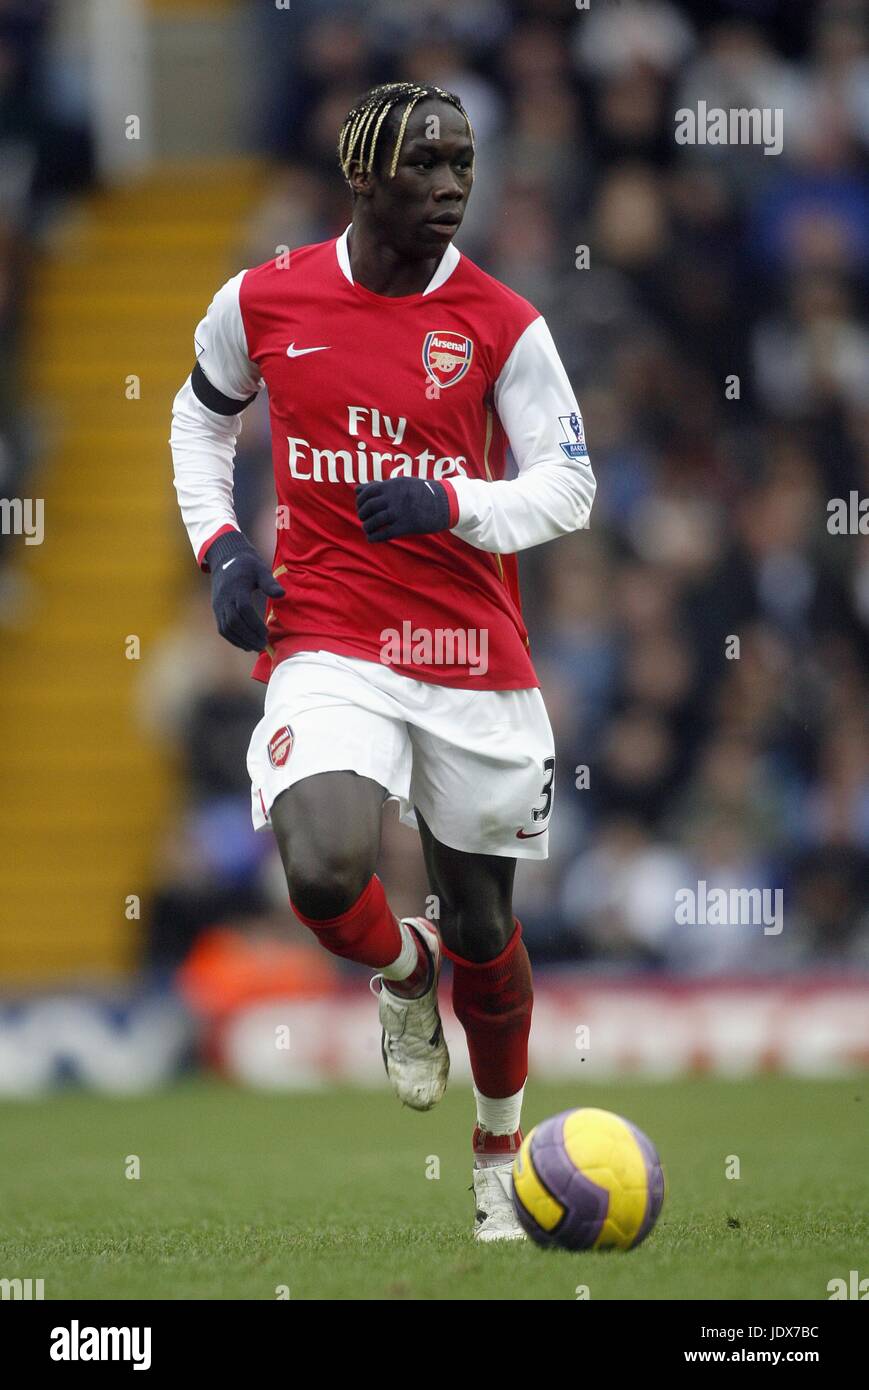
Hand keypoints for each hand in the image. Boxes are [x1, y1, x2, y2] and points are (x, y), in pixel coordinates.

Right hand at [204, 530, 284, 650]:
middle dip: (248, 636)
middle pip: (234, 622)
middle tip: (262, 645)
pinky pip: (222, 628)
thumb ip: (269, 583)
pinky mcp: (217, 610)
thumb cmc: (247, 565)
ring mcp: (218, 605)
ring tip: (255, 647)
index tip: (266, 632)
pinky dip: (232, 639)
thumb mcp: (260, 569)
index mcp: (236, 588)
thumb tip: (282, 594)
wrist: (225, 559)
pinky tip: (245, 644)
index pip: (244, 609)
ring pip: (226, 628)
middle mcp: (224, 598)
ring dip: (240, 640)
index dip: (254, 623)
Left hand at [355, 476, 450, 541]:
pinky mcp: (406, 526)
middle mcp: (394, 497)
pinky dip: (374, 537)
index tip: (361, 507)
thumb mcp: (401, 483)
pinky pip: (384, 533)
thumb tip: (357, 490)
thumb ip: (380, 486)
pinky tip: (371, 539)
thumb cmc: (421, 493)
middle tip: (364, 519)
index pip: (367, 493)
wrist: (444, 503)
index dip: (360, 502)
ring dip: (367, 527)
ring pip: (374, 521)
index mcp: (392, 485)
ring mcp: (400, 512)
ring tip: (368, 529)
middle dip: (362, 515)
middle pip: (369, 507)